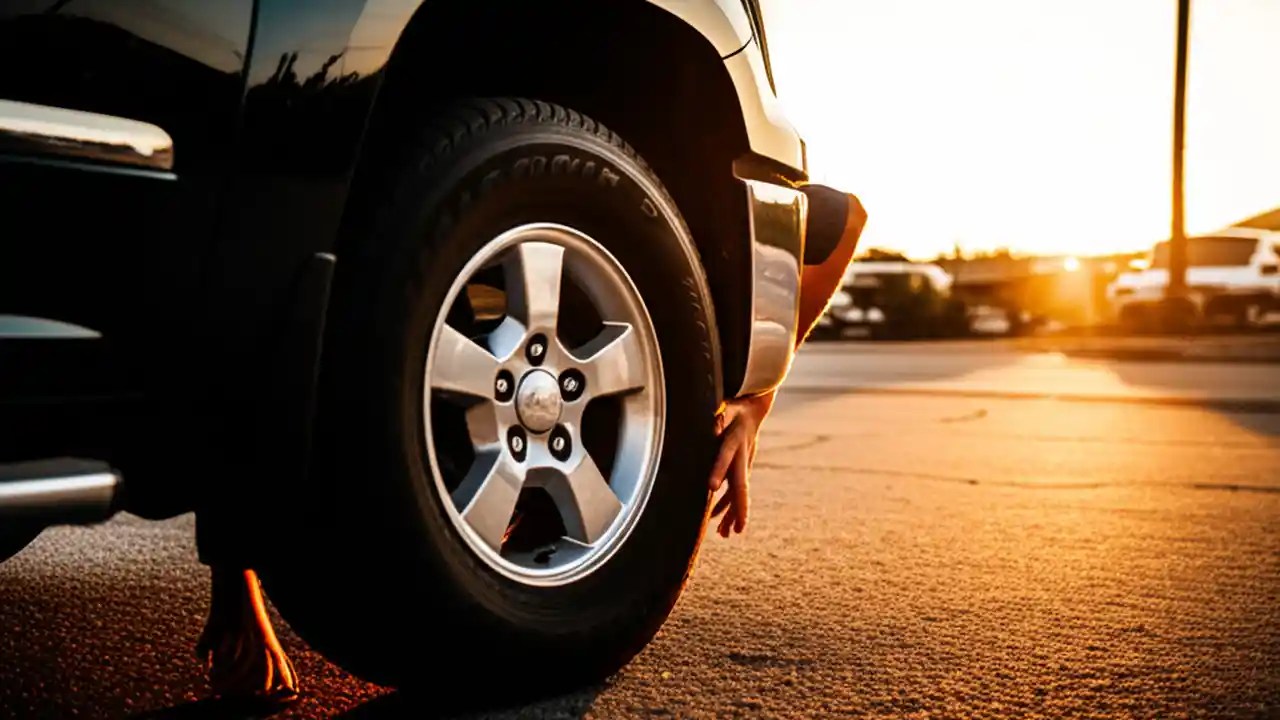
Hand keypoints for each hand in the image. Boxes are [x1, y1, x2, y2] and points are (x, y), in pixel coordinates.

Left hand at [708, 391, 774, 536]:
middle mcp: (742, 457)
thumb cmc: (735, 407)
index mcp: (734, 440)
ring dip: (732, 514)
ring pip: (738, 493)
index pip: (726, 457)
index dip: (719, 471)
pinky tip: (721, 522)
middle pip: (740, 486)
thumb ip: (719, 414)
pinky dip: (728, 506)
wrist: (755, 409)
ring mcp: (744, 464)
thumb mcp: (725, 406)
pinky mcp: (741, 468)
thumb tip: (712, 419)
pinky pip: (735, 490)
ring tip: (725, 534)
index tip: (712, 487)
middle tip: (736, 530)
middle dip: (738, 509)